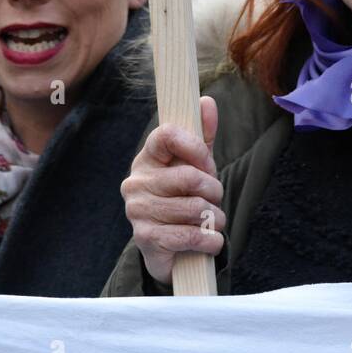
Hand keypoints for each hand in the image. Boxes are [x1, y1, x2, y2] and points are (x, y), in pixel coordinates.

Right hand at [121, 96, 225, 285]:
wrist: (170, 250)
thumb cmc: (183, 201)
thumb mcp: (195, 167)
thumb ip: (202, 136)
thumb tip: (206, 102)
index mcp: (147, 159)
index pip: (166, 134)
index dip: (194, 146)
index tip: (207, 161)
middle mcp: (136, 182)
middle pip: (190, 177)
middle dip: (214, 191)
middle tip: (214, 200)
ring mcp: (138, 211)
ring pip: (195, 208)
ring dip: (215, 219)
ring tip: (211, 222)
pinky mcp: (145, 238)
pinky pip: (191, 235)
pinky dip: (210, 240)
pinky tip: (209, 241)